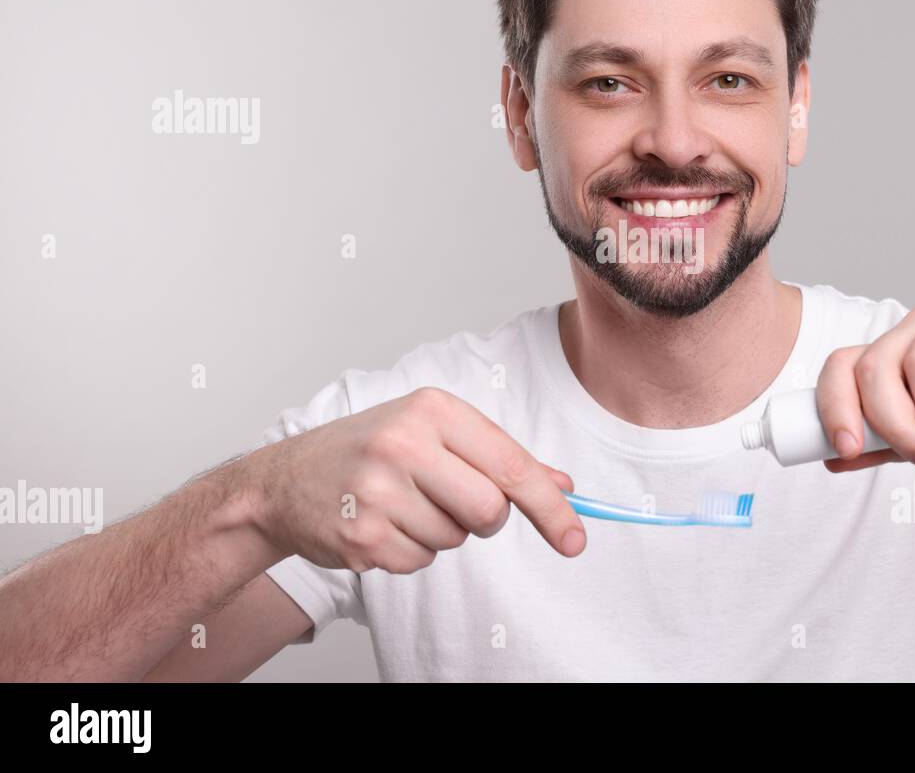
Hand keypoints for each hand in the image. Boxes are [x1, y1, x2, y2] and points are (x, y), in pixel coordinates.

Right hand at [245, 387, 585, 571]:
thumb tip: (562, 484)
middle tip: (458, 504)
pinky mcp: (359, 536)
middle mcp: (403, 444)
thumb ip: (499, 456)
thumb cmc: (369, 449)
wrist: (284, 480)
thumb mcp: (434, 432)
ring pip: (455, 539)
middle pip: (489, 509)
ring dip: (441, 532)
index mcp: (432, 410)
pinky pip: (419, 561)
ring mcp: (376, 492)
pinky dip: (411, 551)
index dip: (550, 506)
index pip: (510, 464)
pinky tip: (382, 524)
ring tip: (403, 504)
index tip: (575, 536)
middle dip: (486, 518)